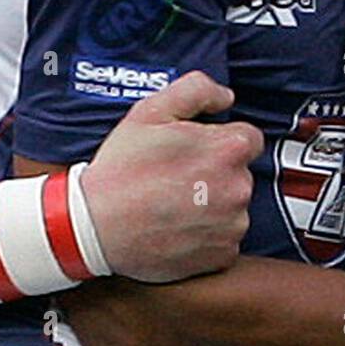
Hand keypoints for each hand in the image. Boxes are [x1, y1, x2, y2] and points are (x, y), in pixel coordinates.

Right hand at [82, 71, 259, 282]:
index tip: (194, 151)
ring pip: (233, 206)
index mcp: (228, 149)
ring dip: (213, 204)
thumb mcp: (150, 111)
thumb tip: (226, 97)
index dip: (219, 141)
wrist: (96, 226)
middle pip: (239, 172)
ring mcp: (233, 225)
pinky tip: (178, 227)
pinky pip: (225, 238)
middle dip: (216, 171)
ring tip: (173, 204)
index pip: (248, 138)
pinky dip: (207, 235)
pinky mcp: (223, 255)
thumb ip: (196, 90)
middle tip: (176, 177)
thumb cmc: (121, 169)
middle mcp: (239, 188)